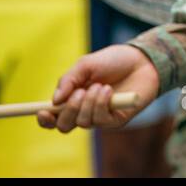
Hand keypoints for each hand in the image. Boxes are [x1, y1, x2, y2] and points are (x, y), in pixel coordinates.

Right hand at [36, 45, 160, 132]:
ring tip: (100, 86)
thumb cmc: (113, 61)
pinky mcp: (116, 120)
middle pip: (64, 125)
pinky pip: (101, 120)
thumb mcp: (86, 64)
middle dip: (68, 111)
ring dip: (88, 104)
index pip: (53, 117)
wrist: (143, 59)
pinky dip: (101, 105)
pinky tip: (108, 91)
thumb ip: (68, 80)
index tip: (43, 111)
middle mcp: (84, 111)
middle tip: (79, 93)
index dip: (45, 119)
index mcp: (72, 98)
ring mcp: (100, 117)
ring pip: (83, 122)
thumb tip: (55, 100)